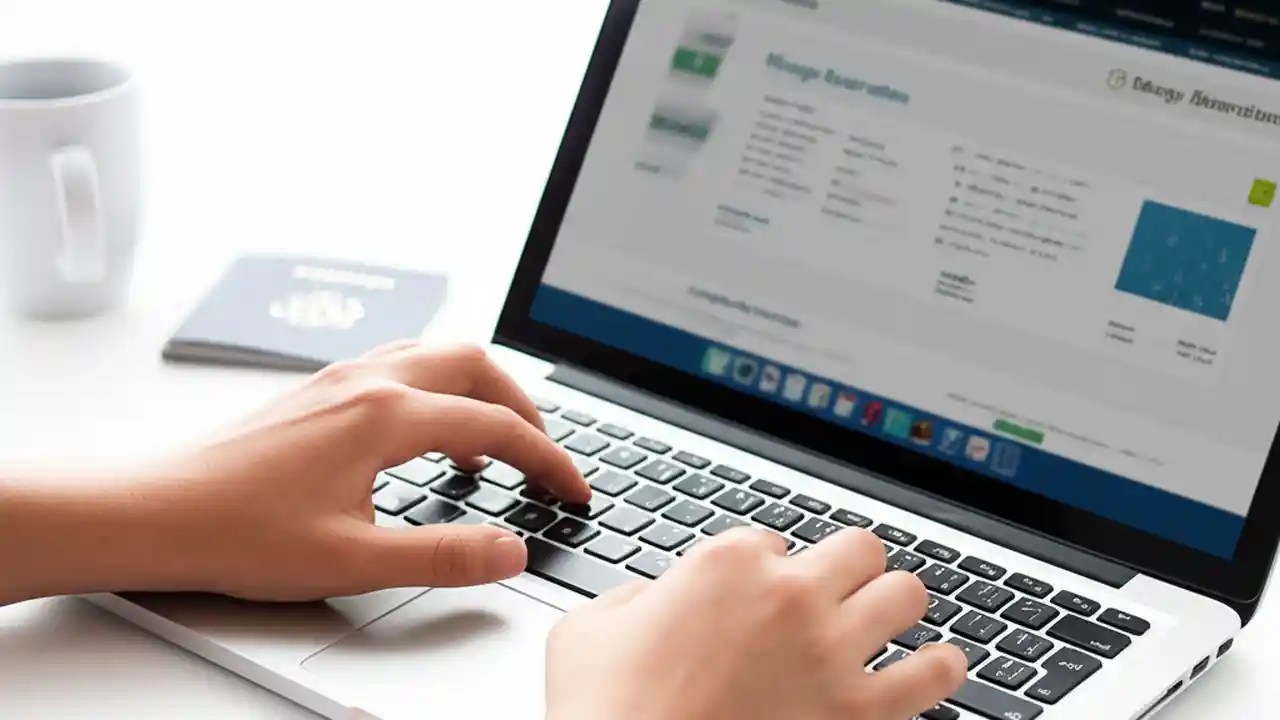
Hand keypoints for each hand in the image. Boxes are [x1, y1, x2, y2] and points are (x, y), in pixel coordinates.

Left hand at [126, 342, 586, 601]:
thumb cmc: (238, 533)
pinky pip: (402, 365)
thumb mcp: (353, 560)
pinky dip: (438, 389)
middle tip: (542, 454)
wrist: (155, 511)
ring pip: (437, 354)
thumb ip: (443, 556)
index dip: (547, 459)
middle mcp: (368, 381)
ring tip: (493, 442)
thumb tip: (511, 550)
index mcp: (385, 416)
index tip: (571, 489)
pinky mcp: (320, 389)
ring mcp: (341, 377)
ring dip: (480, 388)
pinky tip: (426, 435)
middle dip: (523, 406)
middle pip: (475, 363)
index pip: (494, 426)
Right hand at [546, 528, 966, 719]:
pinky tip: (935, 669)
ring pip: (906, 594)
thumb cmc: (606, 711)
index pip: (773, 541)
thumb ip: (633, 596)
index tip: (758, 596)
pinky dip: (939, 669)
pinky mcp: (860, 711)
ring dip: (895, 606)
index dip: (767, 569)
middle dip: (847, 570)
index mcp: (726, 563)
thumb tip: (653, 598)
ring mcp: (831, 651)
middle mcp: (789, 594)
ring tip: (887, 622)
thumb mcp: (589, 628)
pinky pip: (934, 673)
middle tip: (835, 595)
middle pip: (858, 548)